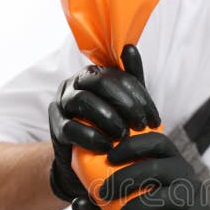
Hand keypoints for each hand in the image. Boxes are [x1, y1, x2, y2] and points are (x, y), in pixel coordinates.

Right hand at [48, 45, 160, 209]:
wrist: (86, 161)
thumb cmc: (109, 128)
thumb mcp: (124, 105)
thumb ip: (131, 79)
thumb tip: (130, 48)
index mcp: (92, 75)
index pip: (117, 75)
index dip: (138, 96)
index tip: (154, 119)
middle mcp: (74, 84)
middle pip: (100, 83)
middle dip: (125, 104)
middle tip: (141, 125)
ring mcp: (61, 104)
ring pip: (83, 101)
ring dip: (108, 118)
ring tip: (123, 135)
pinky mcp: (55, 127)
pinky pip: (71, 127)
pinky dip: (91, 137)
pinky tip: (107, 147)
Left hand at [100, 132, 209, 209]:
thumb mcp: (132, 207)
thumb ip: (108, 203)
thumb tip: (75, 203)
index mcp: (172, 164)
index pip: (158, 141)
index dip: (133, 144)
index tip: (109, 156)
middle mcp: (188, 177)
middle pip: (156, 168)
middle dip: (125, 179)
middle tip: (103, 194)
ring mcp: (196, 200)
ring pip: (162, 197)